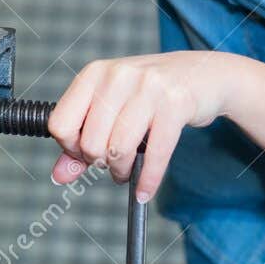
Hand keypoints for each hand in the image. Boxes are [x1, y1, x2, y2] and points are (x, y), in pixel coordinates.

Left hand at [46, 51, 238, 201]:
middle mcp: (119, 75)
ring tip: (129, 169)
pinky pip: (155, 155)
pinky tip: (145, 190)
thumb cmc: (153, 93)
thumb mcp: (112, 107)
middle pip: (90, 143)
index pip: (60, 124)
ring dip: (122, 171)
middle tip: (113, 161)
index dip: (71, 148)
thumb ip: (82, 140)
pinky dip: (148, 180)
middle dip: (100, 163)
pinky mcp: (175, 103)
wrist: (205, 75)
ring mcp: (149, 87)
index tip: (85, 152)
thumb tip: (59, 175)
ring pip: (118, 150)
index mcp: (96, 73)